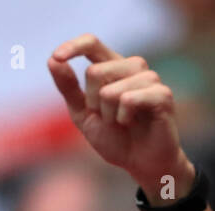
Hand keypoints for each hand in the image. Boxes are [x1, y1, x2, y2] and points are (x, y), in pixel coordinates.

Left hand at [48, 34, 193, 200]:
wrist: (140, 163)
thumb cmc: (115, 137)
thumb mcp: (83, 113)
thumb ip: (68, 87)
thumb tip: (52, 60)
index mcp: (112, 67)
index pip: (92, 43)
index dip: (73, 47)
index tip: (56, 57)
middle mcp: (132, 66)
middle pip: (95, 72)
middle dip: (92, 103)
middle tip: (107, 118)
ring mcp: (150, 78)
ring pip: (110, 90)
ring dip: (109, 114)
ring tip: (121, 123)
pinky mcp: (162, 94)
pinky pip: (129, 99)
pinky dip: (123, 118)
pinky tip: (131, 124)